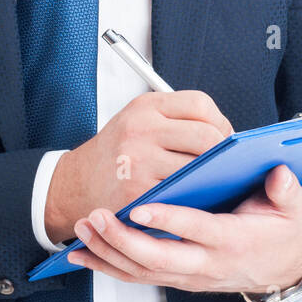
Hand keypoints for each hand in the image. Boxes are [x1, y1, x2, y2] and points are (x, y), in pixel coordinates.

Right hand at [45, 90, 233, 243]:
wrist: (74, 184)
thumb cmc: (115, 153)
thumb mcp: (139, 120)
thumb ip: (176, 119)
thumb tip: (226, 134)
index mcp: (145, 107)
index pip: (200, 104)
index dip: (219, 122)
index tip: (221, 137)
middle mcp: (141, 129)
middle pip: (207, 136)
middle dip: (222, 153)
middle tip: (221, 164)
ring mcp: (139, 161)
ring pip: (198, 167)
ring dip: (210, 177)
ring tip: (206, 181)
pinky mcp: (138, 192)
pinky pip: (182, 193)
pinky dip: (192, 197)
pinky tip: (189, 197)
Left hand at [67, 164, 301, 294]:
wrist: (280, 269)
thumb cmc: (279, 233)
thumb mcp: (290, 210)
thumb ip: (286, 191)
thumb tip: (280, 173)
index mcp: (231, 241)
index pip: (195, 231)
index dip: (167, 220)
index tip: (139, 207)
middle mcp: (206, 263)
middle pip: (158, 259)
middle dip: (122, 239)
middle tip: (94, 216)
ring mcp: (188, 276)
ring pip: (141, 271)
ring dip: (108, 252)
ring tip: (82, 228)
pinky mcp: (176, 279)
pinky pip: (137, 277)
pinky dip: (107, 267)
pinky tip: (83, 254)